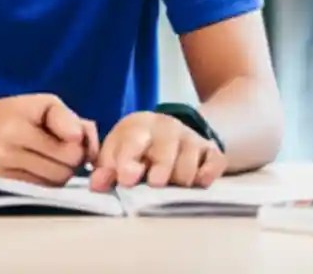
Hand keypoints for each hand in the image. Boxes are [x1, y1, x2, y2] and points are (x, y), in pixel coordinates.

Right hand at [0, 94, 97, 185]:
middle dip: (73, 160)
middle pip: (69, 161)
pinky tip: (35, 171)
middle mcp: (14, 134)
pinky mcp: (0, 181)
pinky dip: (44, 183)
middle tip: (62, 151)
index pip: (73, 135)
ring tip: (47, 161)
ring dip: (60, 173)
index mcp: (26, 109)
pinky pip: (40, 189)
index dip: (81, 140)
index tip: (73, 137)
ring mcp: (5, 161)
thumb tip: (93, 144)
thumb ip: (68, 120)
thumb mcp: (32, 106)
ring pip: (57, 179)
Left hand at [90, 111, 224, 192]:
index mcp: (139, 127)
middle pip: (165, 154)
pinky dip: (207, 175)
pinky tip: (198, 182)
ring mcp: (191, 139)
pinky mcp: (211, 151)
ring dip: (178, 181)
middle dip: (159, 171)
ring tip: (169, 185)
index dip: (129, 162)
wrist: (168, 131)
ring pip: (188, 167)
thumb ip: (106, 169)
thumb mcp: (116, 151)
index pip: (134, 142)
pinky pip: (214, 165)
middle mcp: (167, 128)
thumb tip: (97, 186)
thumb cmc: (136, 147)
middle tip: (154, 183)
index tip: (126, 179)